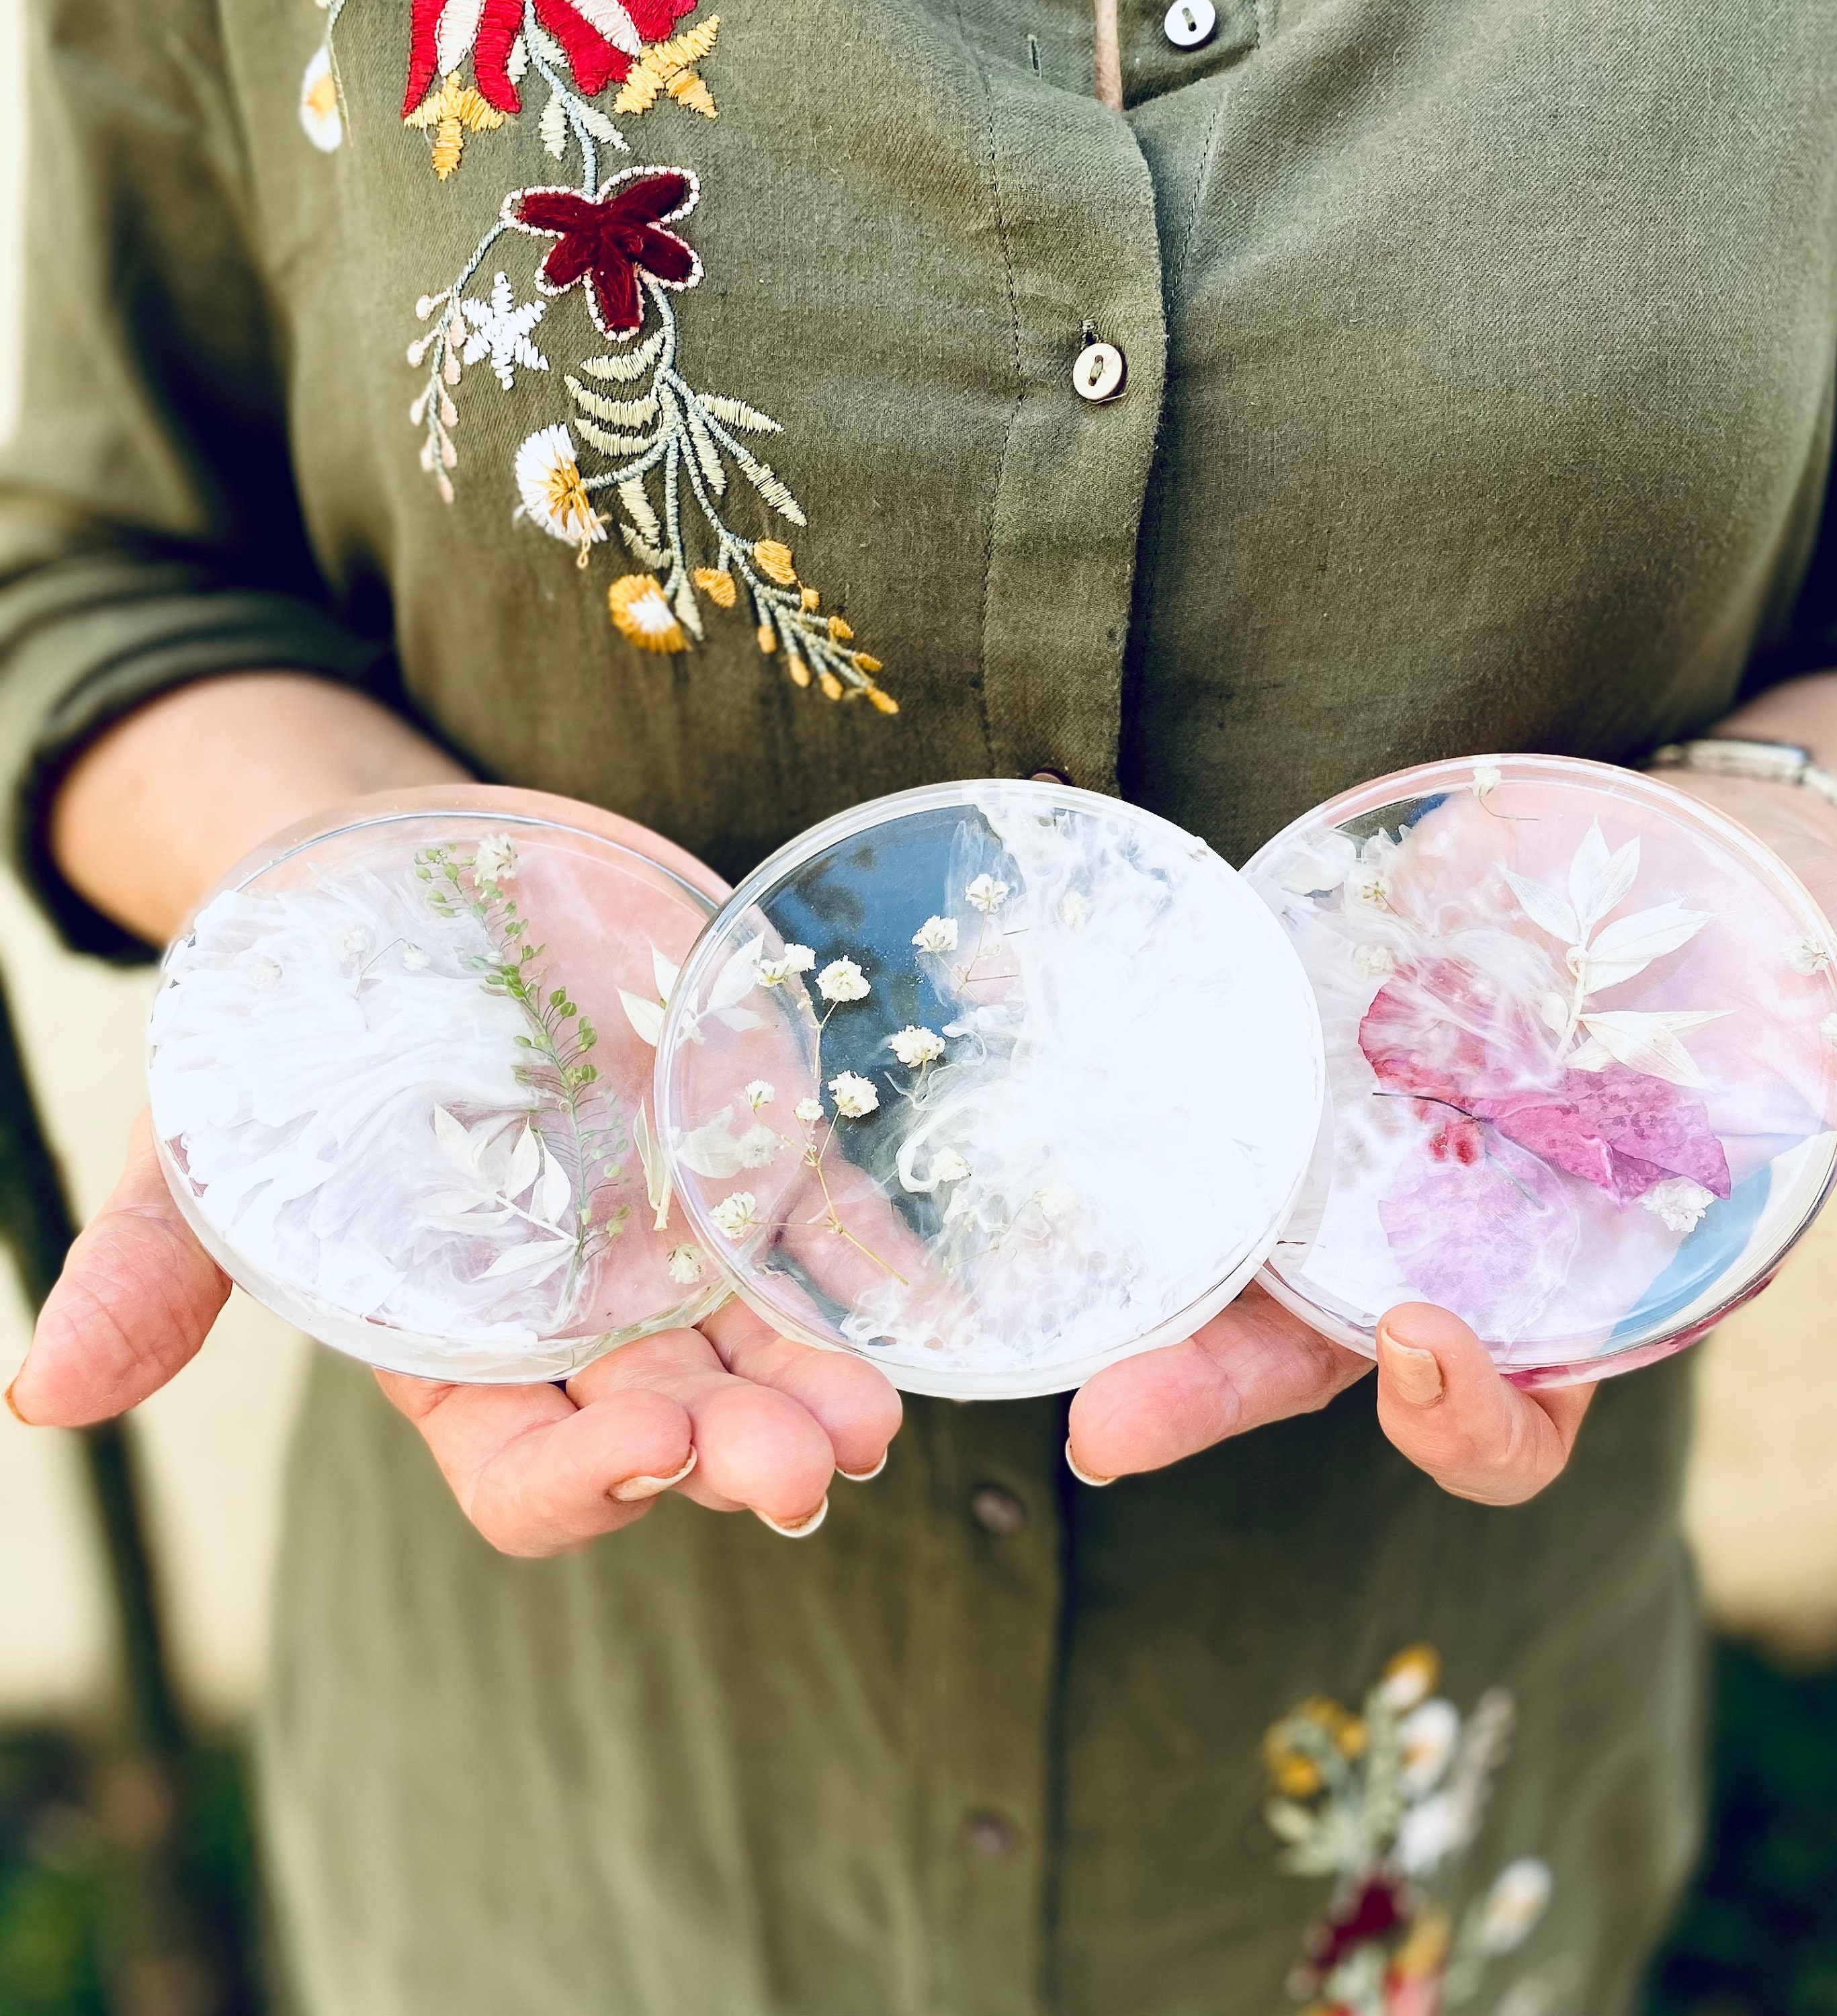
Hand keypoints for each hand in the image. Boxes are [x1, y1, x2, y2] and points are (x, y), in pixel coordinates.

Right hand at [9, 1115, 901, 1556]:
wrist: (389, 894)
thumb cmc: (282, 1038)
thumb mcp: (208, 1146)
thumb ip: (159, 1268)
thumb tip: (42, 1399)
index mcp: (458, 1348)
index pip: (522, 1470)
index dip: (581, 1485)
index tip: (640, 1451)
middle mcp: (583, 1316)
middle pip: (671, 1418)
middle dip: (735, 1451)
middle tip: (805, 1466)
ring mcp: (674, 1235)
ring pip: (760, 1339)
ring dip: (820, 1382)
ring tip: (875, 1415)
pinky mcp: (740, 1144)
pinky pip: (822, 1218)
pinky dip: (873, 1259)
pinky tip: (931, 1305)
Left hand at [1072, 678, 1836, 1506]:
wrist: (1693, 848)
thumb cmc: (1782, 966)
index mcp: (1559, 1293)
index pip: (1496, 1414)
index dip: (1460, 1418)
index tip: (1428, 1345)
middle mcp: (1426, 1240)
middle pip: (1305, 1355)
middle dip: (1209, 1392)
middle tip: (1110, 1424)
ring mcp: (1339, 1149)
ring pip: (1216, 1240)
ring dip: (1122, 1262)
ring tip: (1018, 1264)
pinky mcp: (1287, 1051)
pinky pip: (1187, 1088)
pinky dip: (1109, 1069)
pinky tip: (1015, 1011)